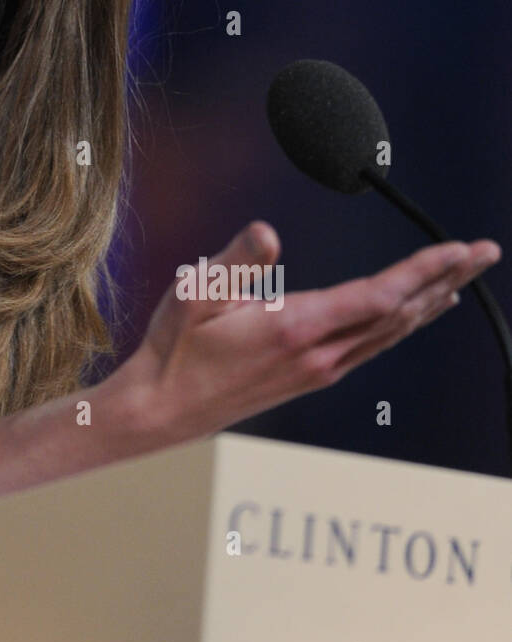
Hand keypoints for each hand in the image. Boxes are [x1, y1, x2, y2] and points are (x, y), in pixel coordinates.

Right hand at [108, 222, 501, 448]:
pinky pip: (375, 344)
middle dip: (447, 279)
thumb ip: (235, 262)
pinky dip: (405, 321)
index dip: (424, 270)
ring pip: (392, 332)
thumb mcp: (193, 293)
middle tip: (486, 251)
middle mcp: (318, 354)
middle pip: (400, 313)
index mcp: (295, 328)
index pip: (378, 295)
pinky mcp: (312, 376)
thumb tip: (268, 232)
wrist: (162, 409)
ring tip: (464, 275)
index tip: (459, 247)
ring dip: (433, 300)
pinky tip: (415, 310)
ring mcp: (319, 370)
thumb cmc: (174, 347)